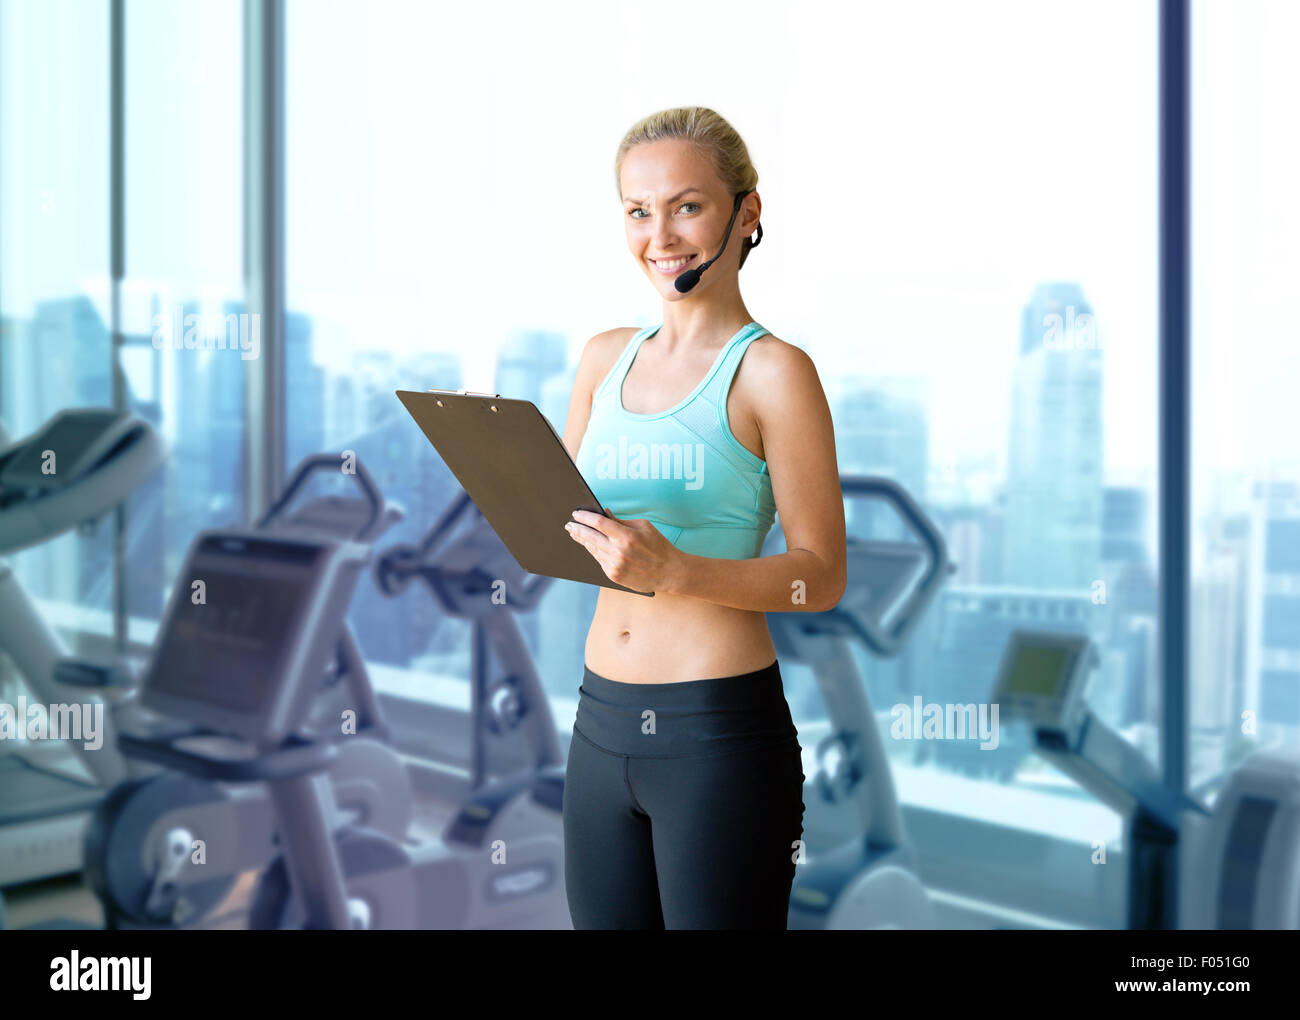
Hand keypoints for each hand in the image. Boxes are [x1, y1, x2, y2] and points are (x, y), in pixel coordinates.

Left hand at [565, 507, 680, 593]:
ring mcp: (615, 565)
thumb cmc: (658, 546)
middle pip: (590, 537)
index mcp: (627, 536)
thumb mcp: (644, 526)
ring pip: (592, 549)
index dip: (584, 517)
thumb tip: (604, 514)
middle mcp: (618, 551)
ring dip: (582, 541)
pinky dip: (594, 552)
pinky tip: (589, 546)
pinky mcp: (614, 575)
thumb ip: (621, 521)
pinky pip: (599, 560)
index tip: (576, 513)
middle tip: (569, 525)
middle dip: (577, 529)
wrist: (669, 572)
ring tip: (575, 533)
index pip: (598, 523)